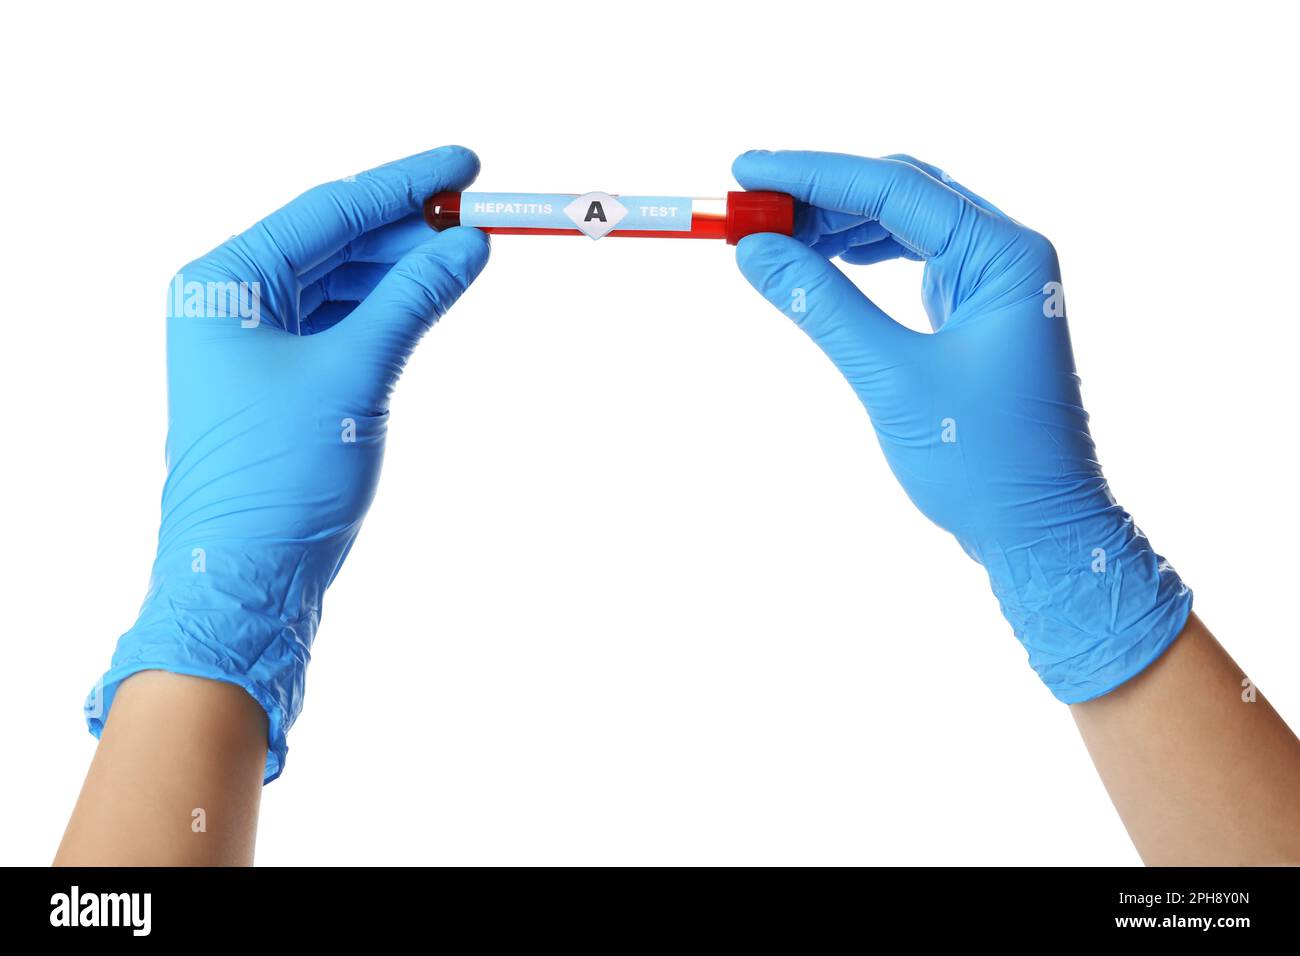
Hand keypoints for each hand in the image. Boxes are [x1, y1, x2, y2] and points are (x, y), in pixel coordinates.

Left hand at [87, 146, 488, 779]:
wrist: (244, 582)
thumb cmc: (278, 478)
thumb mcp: (355, 375)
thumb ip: (412, 299)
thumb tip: (468, 243)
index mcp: (225, 284)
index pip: (329, 209)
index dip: (404, 184)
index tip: (468, 164)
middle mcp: (232, 304)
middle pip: (336, 241)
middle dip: (410, 229)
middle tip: (482, 217)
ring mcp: (254, 344)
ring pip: (343, 284)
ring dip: (404, 271)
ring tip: (469, 256)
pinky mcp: (281, 382)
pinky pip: (343, 325)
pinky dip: (389, 312)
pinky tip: (432, 298)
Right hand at [733, 150, 1190, 701]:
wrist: (1040, 531)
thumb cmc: (985, 463)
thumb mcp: (891, 380)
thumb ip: (822, 307)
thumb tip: (754, 251)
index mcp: (1004, 256)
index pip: (895, 188)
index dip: (812, 174)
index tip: (746, 171)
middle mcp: (1005, 254)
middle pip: (900, 193)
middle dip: (820, 195)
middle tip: (747, 206)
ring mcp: (993, 282)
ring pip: (903, 223)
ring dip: (836, 224)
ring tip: (771, 235)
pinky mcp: (974, 311)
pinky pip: (911, 258)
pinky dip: (860, 256)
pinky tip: (820, 260)